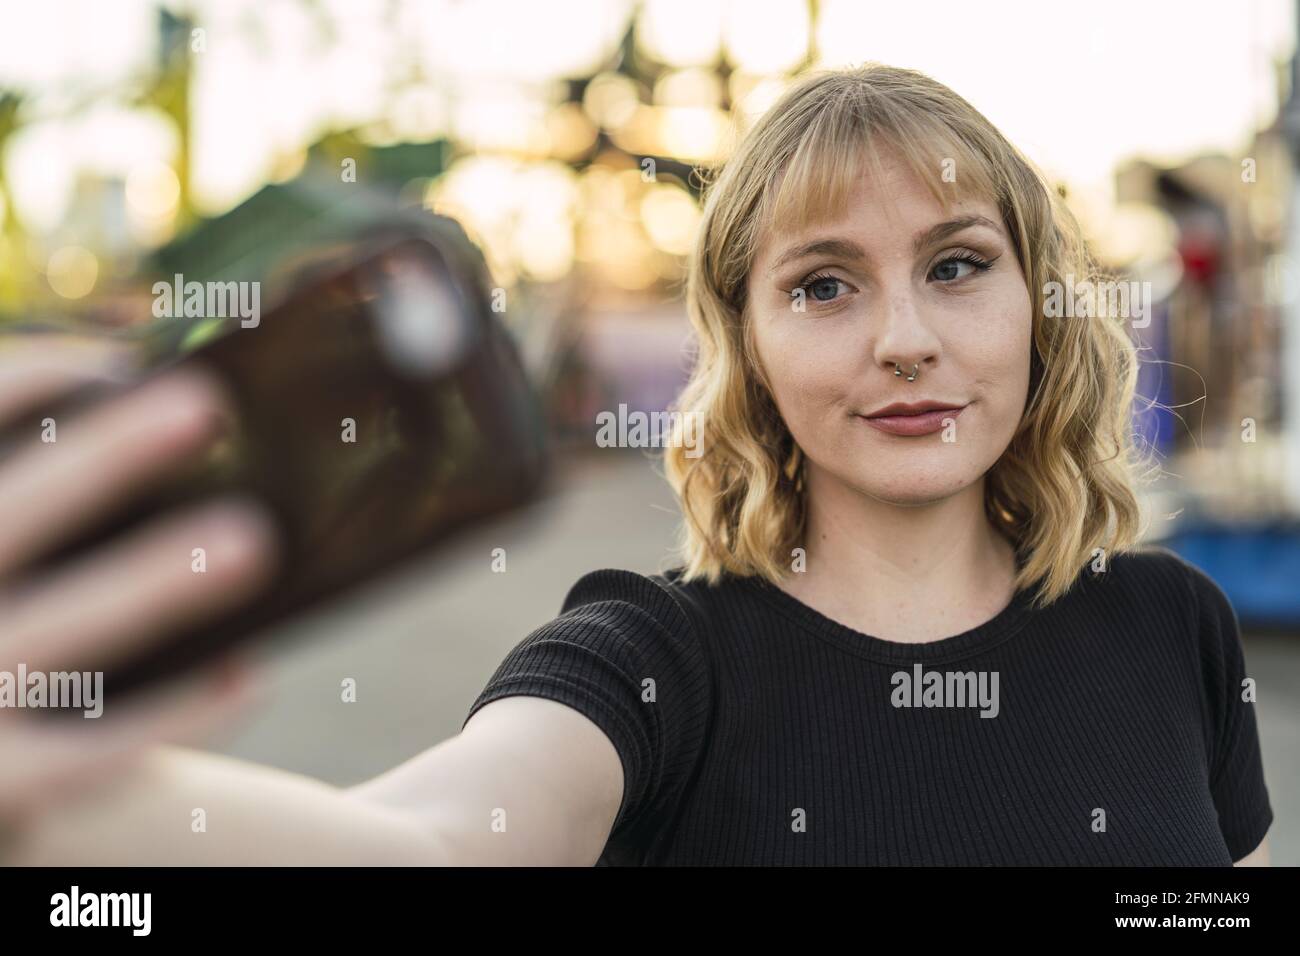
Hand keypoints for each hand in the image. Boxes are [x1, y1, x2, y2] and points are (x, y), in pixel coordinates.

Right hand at [0, 335, 279, 854]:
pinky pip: (92, 752)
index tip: (120, 363)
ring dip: (150, 584)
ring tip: (252, 540)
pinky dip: (176, 715)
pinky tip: (249, 677)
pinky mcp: (0, 782)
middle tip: (204, 404)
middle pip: (8, 516)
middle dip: (102, 457)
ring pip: (53, 634)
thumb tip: (172, 422)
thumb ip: (39, 504)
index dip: (33, 376)